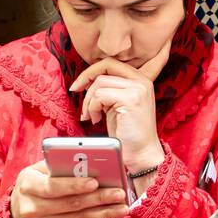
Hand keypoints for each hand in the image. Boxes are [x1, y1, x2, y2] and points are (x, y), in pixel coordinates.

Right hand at [9, 159, 129, 217]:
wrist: (17, 214)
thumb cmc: (36, 186)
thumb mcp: (40, 171)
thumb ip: (59, 166)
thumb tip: (90, 163)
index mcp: (27, 185)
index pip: (53, 186)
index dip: (74, 185)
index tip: (95, 182)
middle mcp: (29, 209)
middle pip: (70, 205)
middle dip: (99, 198)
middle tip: (119, 194)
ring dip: (103, 213)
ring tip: (122, 207)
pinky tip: (106, 215)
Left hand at [70, 45, 170, 172]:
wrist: (141, 154)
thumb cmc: (127, 133)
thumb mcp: (118, 105)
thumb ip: (110, 89)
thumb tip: (87, 80)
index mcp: (141, 80)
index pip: (112, 63)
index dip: (92, 70)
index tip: (79, 84)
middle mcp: (142, 81)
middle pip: (105, 66)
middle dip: (85, 78)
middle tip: (75, 91)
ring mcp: (138, 89)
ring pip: (100, 83)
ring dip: (89, 101)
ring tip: (92, 116)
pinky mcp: (130, 99)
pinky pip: (100, 96)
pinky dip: (93, 108)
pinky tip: (97, 120)